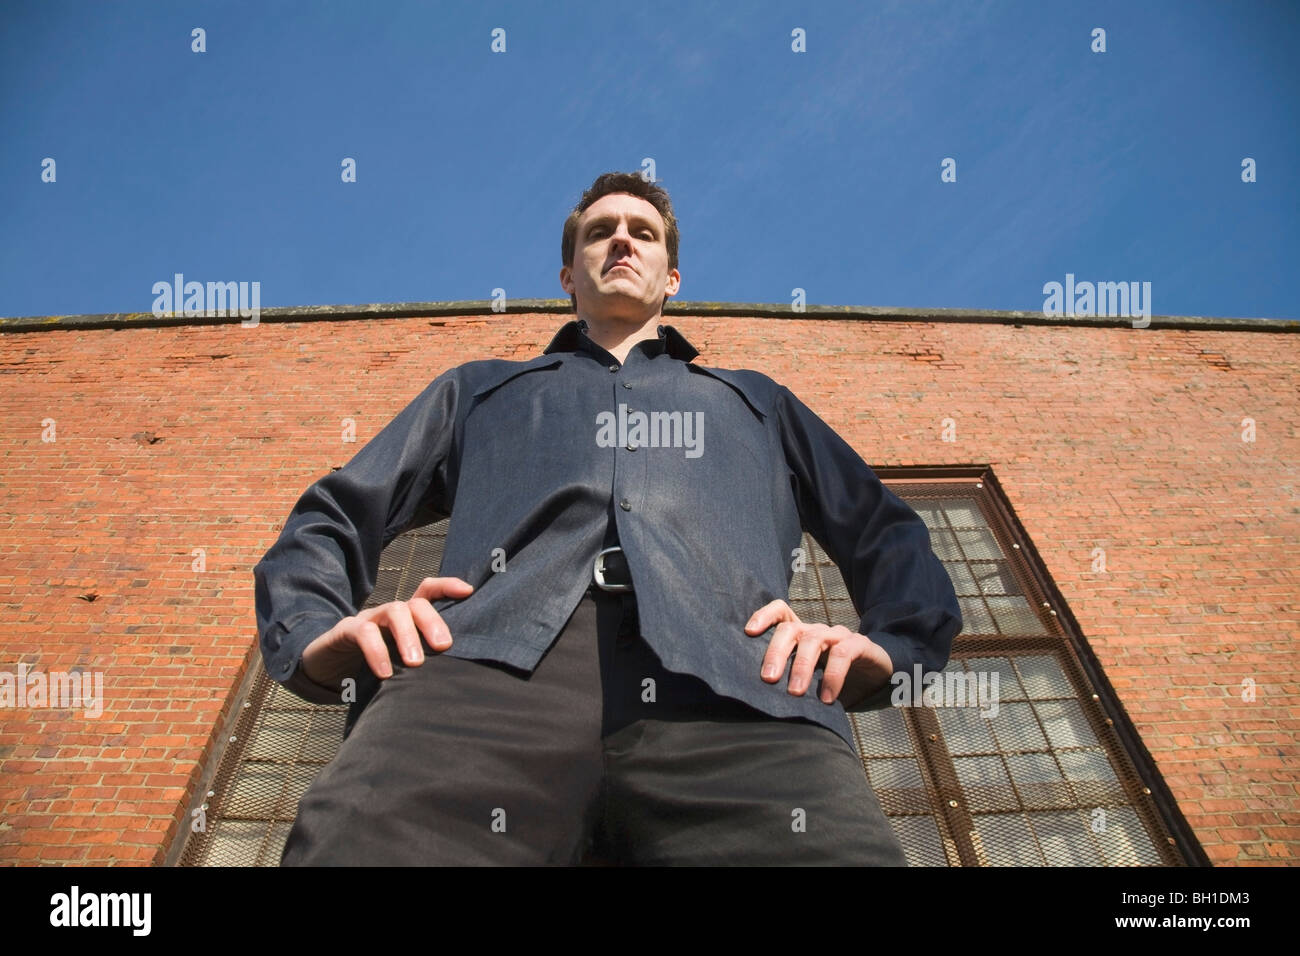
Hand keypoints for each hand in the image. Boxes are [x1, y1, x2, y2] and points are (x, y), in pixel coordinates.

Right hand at [300, 577, 474, 690]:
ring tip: (415, 663)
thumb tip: (459, 683)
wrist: (324, 668)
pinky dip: (376, 651)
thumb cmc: (372, 665)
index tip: (469, 591)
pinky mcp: (345, 631)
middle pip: (416, 604)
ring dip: (407, 635)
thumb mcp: (401, 663)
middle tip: (444, 646)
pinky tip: (384, 673)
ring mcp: (368, 619)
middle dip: (432, 621)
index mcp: (407, 618)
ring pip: (393, 612)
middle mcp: (390, 614)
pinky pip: (363, 633)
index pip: (428, 591)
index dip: (448, 586)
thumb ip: (424, 664)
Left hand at [745, 599, 893, 707]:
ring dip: (802, 667)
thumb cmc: (833, 679)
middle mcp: (816, 631)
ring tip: (795, 693)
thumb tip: (756, 700)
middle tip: (768, 679)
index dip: (764, 615)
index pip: (781, 612)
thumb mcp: (808, 678)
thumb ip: (787, 681)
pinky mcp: (859, 645)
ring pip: (815, 640)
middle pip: (791, 629)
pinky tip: (827, 698)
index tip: (748, 632)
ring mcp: (838, 635)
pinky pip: (843, 655)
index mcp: (801, 634)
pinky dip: (833, 676)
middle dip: (776, 652)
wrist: (877, 676)